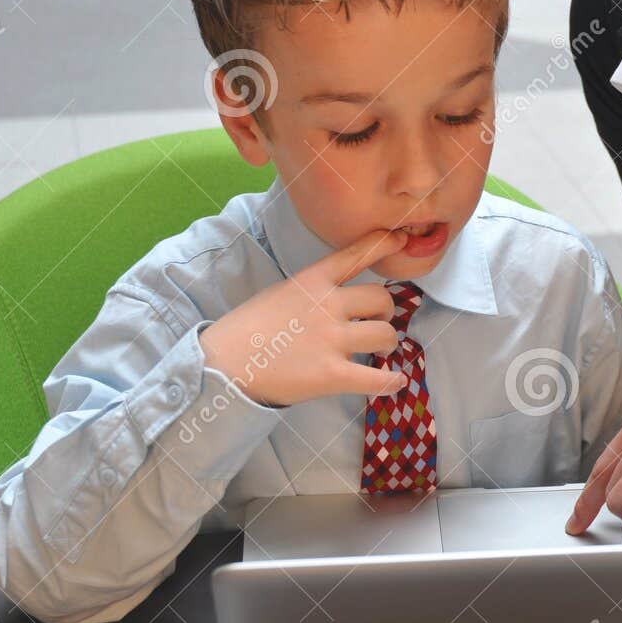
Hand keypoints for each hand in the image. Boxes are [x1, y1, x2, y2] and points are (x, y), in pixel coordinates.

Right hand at [199, 229, 412, 406]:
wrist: (220, 365)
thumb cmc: (245, 331)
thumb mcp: (279, 294)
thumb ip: (310, 294)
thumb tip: (335, 303)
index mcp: (311, 282)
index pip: (354, 254)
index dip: (382, 245)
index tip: (400, 239)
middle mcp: (327, 306)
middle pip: (381, 298)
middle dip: (387, 311)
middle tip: (379, 322)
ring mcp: (332, 340)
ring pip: (385, 335)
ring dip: (388, 343)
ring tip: (381, 351)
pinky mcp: (332, 374)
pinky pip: (376, 379)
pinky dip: (391, 382)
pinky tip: (395, 383)